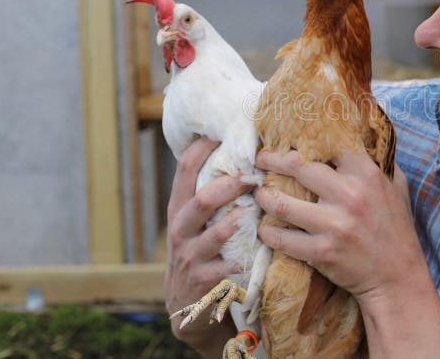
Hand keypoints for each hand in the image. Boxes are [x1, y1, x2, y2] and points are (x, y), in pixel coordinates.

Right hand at [164, 136, 252, 356]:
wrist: (186, 307)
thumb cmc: (200, 251)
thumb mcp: (195, 222)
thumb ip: (210, 193)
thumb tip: (238, 153)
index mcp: (180, 208)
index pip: (183, 170)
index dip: (201, 148)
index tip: (222, 132)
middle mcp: (181, 230)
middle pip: (202, 200)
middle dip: (229, 185)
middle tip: (254, 175)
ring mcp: (191, 257)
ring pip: (215, 235)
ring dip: (239, 221)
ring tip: (257, 210)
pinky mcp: (204, 282)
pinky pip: (227, 269)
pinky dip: (244, 260)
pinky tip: (260, 251)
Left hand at [253, 149, 417, 300]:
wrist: (398, 276)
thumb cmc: (396, 228)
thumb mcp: (397, 186)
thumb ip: (379, 161)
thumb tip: (359, 137)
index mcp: (367, 174)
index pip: (326, 146)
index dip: (303, 143)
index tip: (288, 144)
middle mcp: (350, 195)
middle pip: (298, 166)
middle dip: (272, 160)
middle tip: (260, 161)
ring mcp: (334, 225)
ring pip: (282, 204)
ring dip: (263, 197)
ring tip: (258, 193)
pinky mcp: (322, 252)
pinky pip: (282, 239)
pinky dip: (268, 233)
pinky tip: (264, 229)